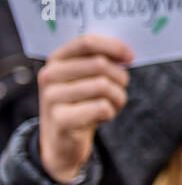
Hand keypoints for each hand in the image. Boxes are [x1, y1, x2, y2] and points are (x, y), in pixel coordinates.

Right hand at [37, 35, 133, 184]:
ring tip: (112, 105)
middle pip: (100, 64)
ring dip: (118, 97)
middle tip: (120, 89)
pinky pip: (102, 108)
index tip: (130, 57)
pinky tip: (103, 117)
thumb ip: (100, 61)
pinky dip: (111, 112)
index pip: (86, 42)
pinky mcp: (60, 119)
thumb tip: (126, 54)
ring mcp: (51, 98)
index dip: (113, 47)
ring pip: (103, 86)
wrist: (62, 141)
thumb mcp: (86, 79)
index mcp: (56, 60)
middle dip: (120, 77)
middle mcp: (49, 76)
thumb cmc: (81, 103)